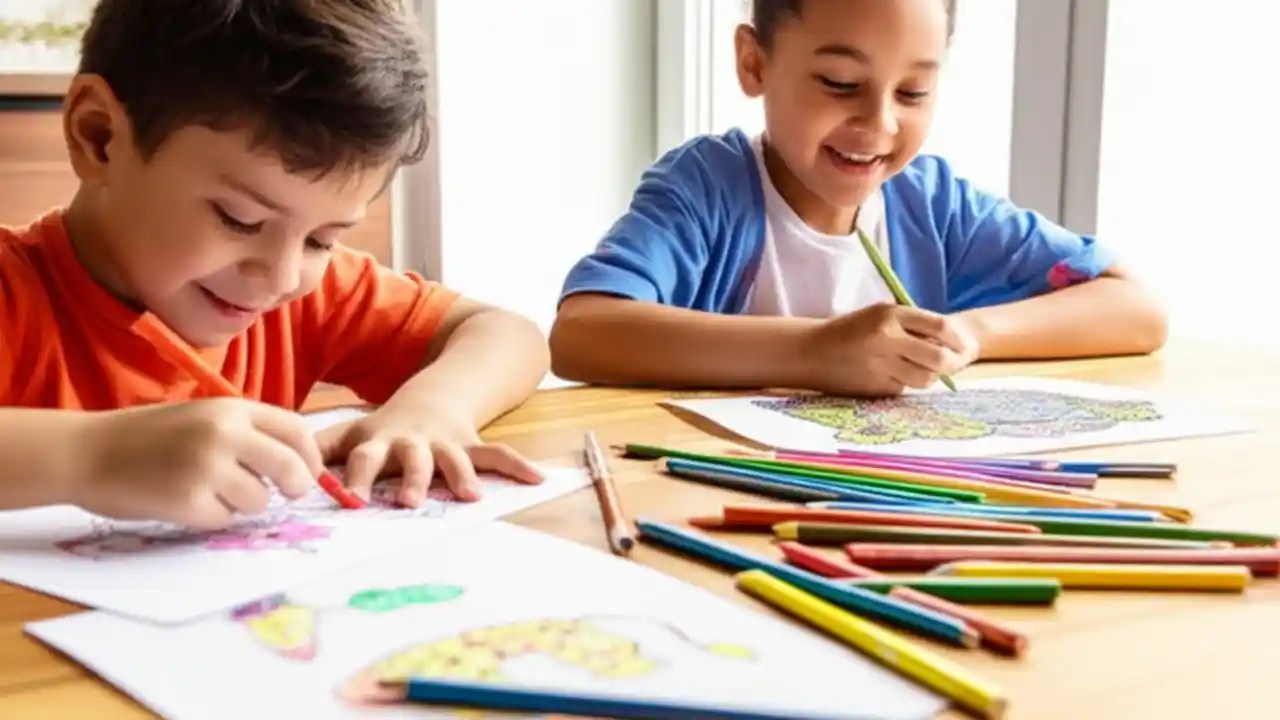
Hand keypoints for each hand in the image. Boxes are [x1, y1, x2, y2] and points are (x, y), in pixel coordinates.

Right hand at [77, 399, 324, 529]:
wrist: (87, 452)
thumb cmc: (148, 435)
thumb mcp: (203, 416)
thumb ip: (247, 433)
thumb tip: (299, 463)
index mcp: (232, 409)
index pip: (296, 430)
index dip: (311, 455)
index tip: (311, 471)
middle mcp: (224, 433)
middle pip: (291, 468)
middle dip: (297, 486)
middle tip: (289, 494)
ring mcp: (207, 467)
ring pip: (259, 499)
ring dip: (244, 503)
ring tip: (211, 490)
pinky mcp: (189, 501)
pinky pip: (225, 519)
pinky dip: (212, 517)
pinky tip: (186, 501)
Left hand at [314, 401, 542, 506]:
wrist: (433, 396)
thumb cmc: (386, 426)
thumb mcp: (351, 431)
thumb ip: (319, 449)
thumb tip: (276, 467)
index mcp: (381, 440)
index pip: (364, 456)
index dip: (356, 475)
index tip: (349, 496)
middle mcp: (414, 442)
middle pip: (412, 459)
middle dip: (412, 479)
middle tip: (408, 501)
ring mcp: (446, 444)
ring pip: (455, 459)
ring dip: (461, 475)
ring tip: (469, 497)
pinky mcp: (472, 446)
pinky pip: (497, 453)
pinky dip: (518, 465)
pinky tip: (537, 479)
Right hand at [803, 303, 980, 395]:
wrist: (812, 351)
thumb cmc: (853, 330)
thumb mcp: (881, 315)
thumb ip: (914, 325)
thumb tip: (954, 344)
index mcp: (890, 315)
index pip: (940, 327)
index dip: (960, 339)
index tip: (968, 346)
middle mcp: (886, 339)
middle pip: (938, 358)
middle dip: (953, 363)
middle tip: (956, 363)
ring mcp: (880, 366)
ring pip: (925, 378)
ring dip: (931, 375)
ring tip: (923, 367)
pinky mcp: (875, 386)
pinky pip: (905, 387)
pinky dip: (907, 382)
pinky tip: (894, 373)